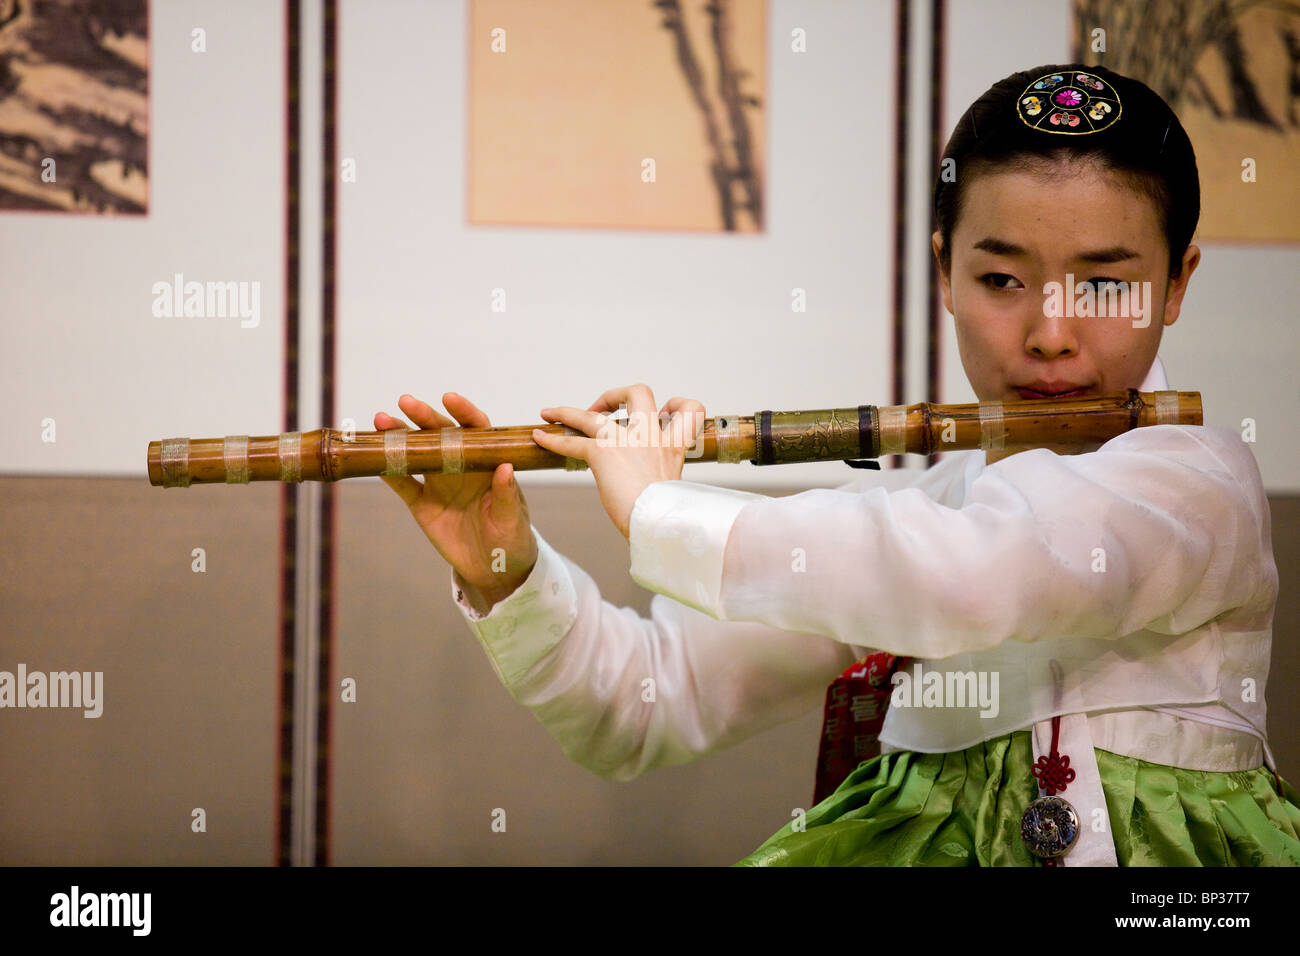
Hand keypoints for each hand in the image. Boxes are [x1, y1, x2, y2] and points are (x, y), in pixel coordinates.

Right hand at [374, 393, 536, 609]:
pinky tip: (373, 457)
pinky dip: (388, 471)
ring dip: (400, 436)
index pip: (476, 430)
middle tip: (406, 402)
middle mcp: (461, 466)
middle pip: (441, 434)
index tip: (449, 399)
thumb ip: (507, 494)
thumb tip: (505, 467)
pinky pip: (403, 484)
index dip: (464, 412)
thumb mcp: (513, 519)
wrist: (494, 569)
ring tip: (381, 421)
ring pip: (417, 453)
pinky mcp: (422, 504)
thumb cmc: (512, 538)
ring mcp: (440, 482)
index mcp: (487, 463)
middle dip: (424, 416)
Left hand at [533, 384, 704, 539]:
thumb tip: (655, 491)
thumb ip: (663, 478)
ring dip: (568, 412)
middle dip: (616, 396)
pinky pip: (572, 442)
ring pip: (593, 415)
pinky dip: (553, 440)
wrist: (660, 524)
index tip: (664, 413)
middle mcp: (651, 437)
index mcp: (673, 446)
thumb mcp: (674, 490)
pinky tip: (539, 438)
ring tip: (551, 413)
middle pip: (638, 391)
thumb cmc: (667, 516)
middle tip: (603, 410)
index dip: (676, 404)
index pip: (689, 408)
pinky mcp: (603, 454)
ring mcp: (626, 442)